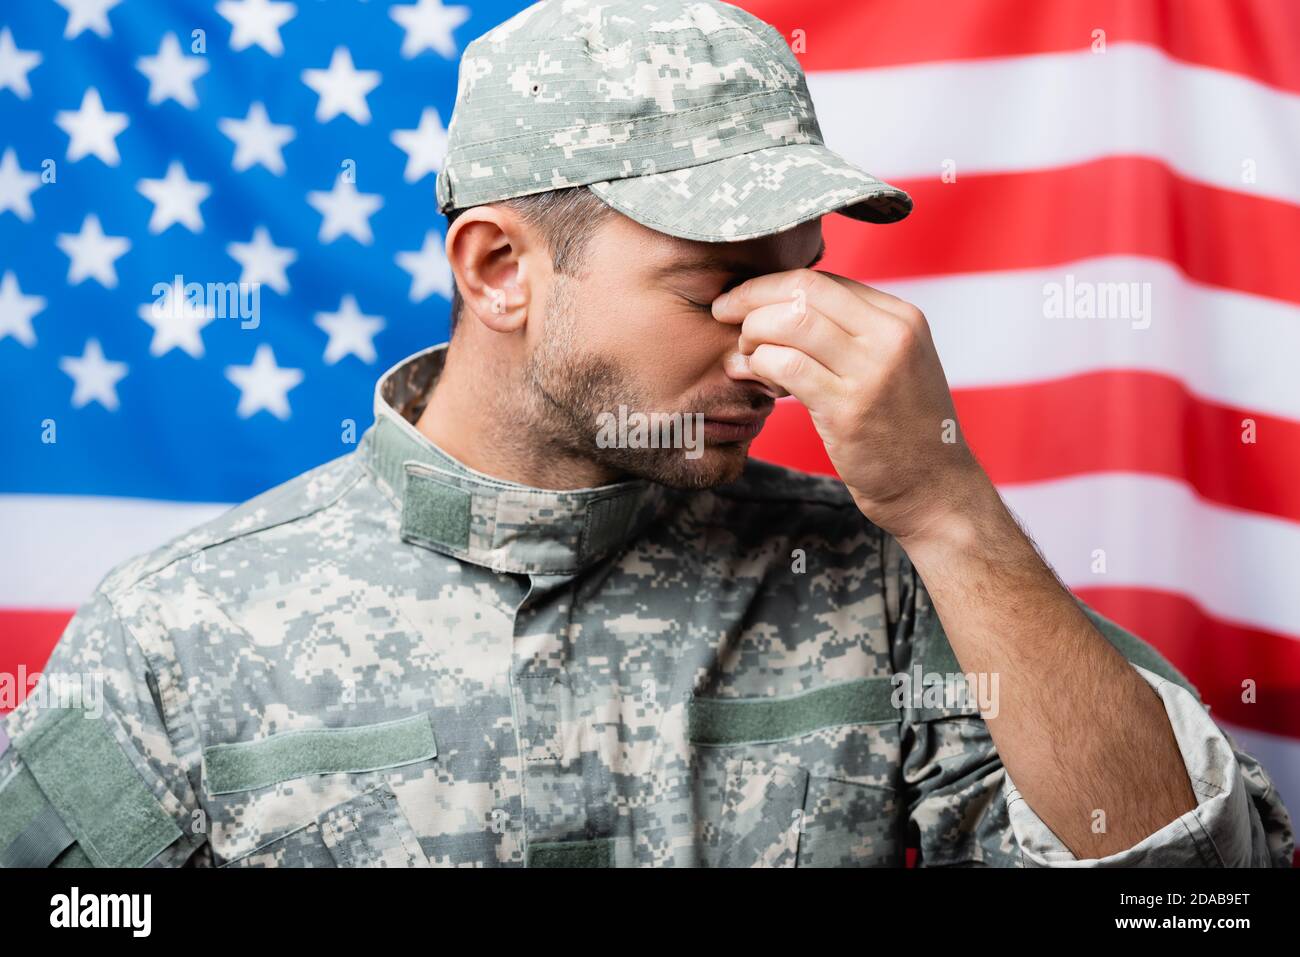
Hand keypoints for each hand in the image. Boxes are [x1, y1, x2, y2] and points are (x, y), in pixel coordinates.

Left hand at [712, 268, 986, 542]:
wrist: (933, 488)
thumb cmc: (902, 429)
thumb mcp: (893, 365)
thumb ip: (850, 334)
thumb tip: (781, 308)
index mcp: (901, 318)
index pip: (822, 280)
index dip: (771, 284)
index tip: (741, 298)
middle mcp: (891, 336)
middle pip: (803, 290)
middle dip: (751, 296)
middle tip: (723, 313)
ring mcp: (871, 372)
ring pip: (790, 323)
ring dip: (752, 333)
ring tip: (743, 354)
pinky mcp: (848, 409)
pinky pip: (786, 366)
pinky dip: (757, 365)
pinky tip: (749, 375)